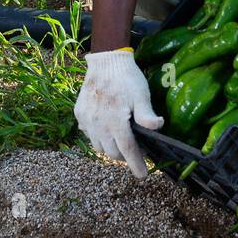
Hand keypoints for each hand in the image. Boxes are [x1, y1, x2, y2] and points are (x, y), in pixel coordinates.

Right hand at [74, 49, 163, 180]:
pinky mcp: (79, 114)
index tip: (143, 176)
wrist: (105, 61)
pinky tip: (106, 127)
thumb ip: (147, 115)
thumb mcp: (142, 95)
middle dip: (124, 155)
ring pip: (98, 146)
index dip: (136, 164)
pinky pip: (88, 133)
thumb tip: (157, 128)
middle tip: (135, 150)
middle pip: (112, 152)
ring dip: (110, 147)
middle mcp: (98, 125)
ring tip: (120, 140)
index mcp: (116, 122)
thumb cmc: (127, 77)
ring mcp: (87, 120)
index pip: (128, 150)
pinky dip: (98, 135)